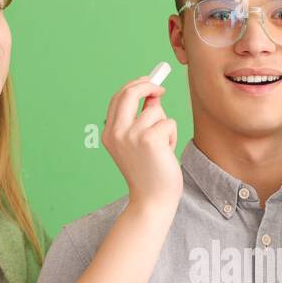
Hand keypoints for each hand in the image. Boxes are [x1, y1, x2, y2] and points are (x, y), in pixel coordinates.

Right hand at [102, 74, 181, 210]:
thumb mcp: (139, 144)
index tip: (148, 83)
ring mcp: (132, 135)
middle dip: (148, 86)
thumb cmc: (149, 173)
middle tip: (161, 90)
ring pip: (155, 110)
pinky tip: (167, 153)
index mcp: (109, 134)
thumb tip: (153, 96)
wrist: (152, 200)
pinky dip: (172, 136)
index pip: (118, 98)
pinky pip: (168, 123)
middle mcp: (116, 133)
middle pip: (130, 93)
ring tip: (163, 147)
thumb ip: (142, 119)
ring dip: (164, 125)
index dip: (134, 86)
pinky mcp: (150, 139)